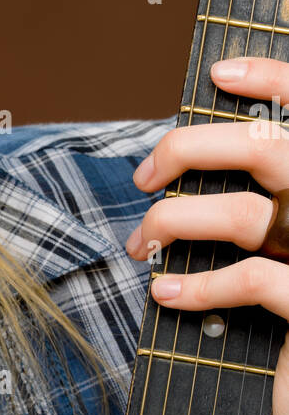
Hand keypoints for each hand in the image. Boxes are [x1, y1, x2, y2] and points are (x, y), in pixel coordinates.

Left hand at [124, 55, 288, 414]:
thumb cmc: (287, 342)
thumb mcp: (278, 260)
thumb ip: (258, 215)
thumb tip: (186, 170)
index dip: (275, 76)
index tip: (219, 72)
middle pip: (273, 148)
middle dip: (197, 146)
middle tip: (146, 173)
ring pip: (250, 213)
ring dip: (176, 220)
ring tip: (141, 243)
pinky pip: (255, 281)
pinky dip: (199, 284)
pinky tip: (165, 295)